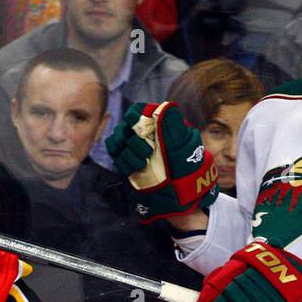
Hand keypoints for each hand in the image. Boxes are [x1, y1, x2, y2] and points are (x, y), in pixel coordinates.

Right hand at [106, 102, 218, 222]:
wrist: (179, 195)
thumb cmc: (185, 167)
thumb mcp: (184, 145)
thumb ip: (174, 125)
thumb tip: (166, 106)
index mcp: (158, 125)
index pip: (138, 111)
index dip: (134, 115)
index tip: (135, 123)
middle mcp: (145, 135)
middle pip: (125, 126)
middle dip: (133, 139)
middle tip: (147, 152)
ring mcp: (134, 149)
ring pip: (117, 141)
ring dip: (127, 151)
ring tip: (142, 163)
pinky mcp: (127, 163)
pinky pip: (116, 155)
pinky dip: (123, 160)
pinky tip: (135, 168)